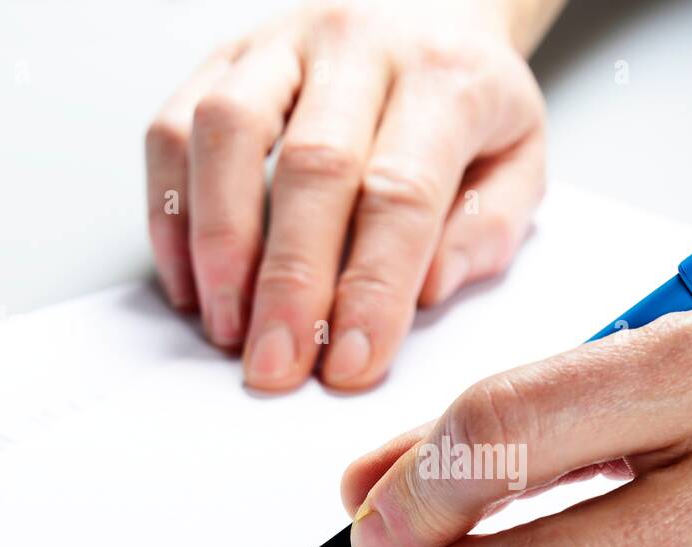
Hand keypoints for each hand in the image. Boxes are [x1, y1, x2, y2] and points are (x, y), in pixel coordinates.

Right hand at [145, 0, 555, 391]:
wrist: (433, 7)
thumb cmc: (470, 104)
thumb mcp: (521, 163)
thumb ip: (486, 231)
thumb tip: (426, 290)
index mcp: (446, 79)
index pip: (402, 193)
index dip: (372, 287)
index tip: (350, 361)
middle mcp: (358, 46)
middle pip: (311, 168)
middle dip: (289, 283)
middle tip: (276, 365)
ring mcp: (281, 43)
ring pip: (224, 131)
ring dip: (218, 245)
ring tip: (228, 327)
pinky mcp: (224, 57)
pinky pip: (173, 127)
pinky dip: (170, 211)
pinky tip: (190, 279)